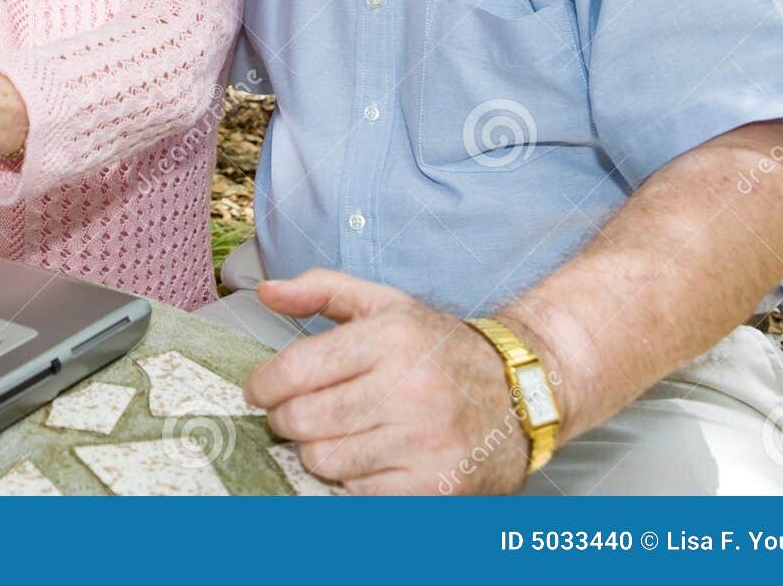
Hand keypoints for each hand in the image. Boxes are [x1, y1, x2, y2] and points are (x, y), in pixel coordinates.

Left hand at [243, 268, 537, 494]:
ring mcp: (424, 441)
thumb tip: (266, 290)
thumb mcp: (387, 304)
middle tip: (293, 416)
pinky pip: (357, 494)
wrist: (521, 394)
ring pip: (324, 460)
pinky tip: (360, 460)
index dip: (264, 385)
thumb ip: (321, 289)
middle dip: (284, 419)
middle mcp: (409, 388)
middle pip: (303, 419)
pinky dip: (348, 481)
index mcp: (391, 337)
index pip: (296, 369)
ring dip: (314, 452)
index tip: (261, 391)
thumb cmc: (439, 348)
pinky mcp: (435, 485)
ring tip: (330, 436)